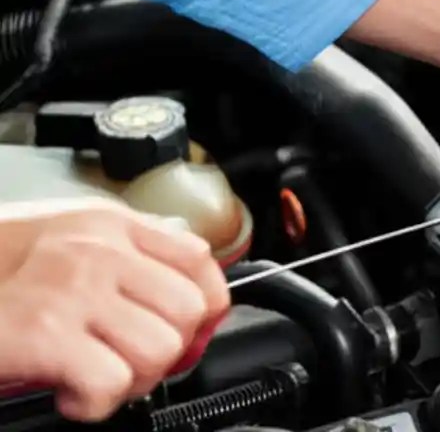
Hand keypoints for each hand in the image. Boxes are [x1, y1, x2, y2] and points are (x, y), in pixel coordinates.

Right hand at [0, 200, 228, 421]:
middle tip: (129, 362)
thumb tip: (188, 290)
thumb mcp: (66, 242)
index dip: (204, 308)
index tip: (184, 333)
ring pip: (161, 348)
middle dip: (168, 350)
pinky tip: (72, 394)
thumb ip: (128, 254)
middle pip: (190, 310)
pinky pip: (113, 383)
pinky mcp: (44, 334)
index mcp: (109, 226)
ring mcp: (72, 290)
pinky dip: (96, 405)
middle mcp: (98, 251)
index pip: (199, 261)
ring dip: (133, 379)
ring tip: (97, 376)